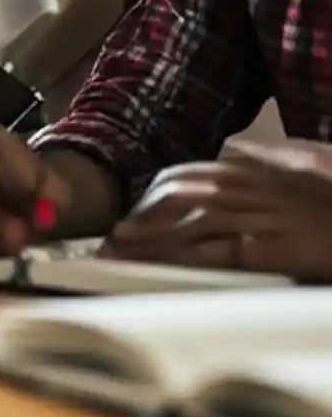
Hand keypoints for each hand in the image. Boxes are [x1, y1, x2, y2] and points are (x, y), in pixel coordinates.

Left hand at [97, 147, 331, 280]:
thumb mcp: (305, 164)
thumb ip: (267, 157)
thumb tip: (239, 147)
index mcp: (249, 170)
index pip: (182, 177)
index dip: (149, 198)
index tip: (129, 218)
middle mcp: (246, 188)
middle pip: (174, 198)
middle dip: (138, 220)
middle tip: (111, 243)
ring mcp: (256, 216)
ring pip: (185, 224)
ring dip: (146, 242)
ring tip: (117, 258)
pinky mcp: (268, 247)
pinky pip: (212, 252)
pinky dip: (178, 259)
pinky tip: (157, 269)